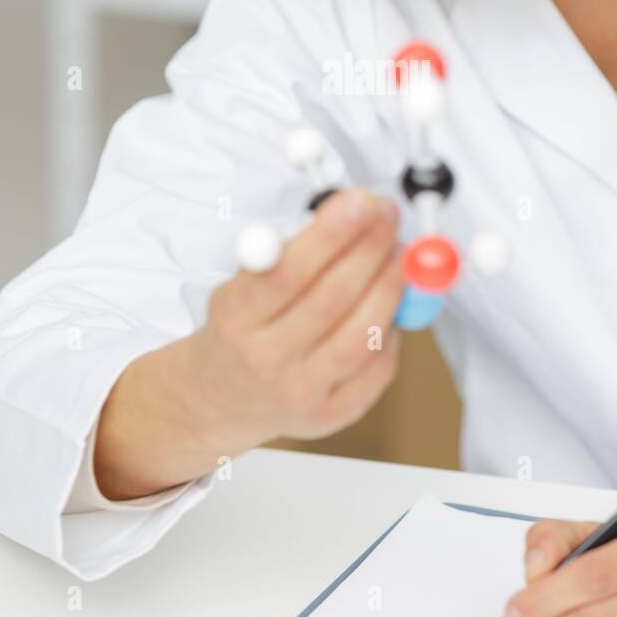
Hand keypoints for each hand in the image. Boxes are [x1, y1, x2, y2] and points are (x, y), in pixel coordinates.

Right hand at [196, 186, 404, 450]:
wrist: (217, 398)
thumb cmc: (239, 330)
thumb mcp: (240, 283)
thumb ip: (286, 252)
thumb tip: (350, 213)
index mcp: (235, 317)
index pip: (289, 270)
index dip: (331, 233)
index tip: (360, 201)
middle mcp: (264, 359)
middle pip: (332, 299)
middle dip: (370, 249)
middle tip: (388, 217)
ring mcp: (298, 392)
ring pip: (361, 336)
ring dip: (390, 286)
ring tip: (399, 255)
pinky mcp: (328, 415)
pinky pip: (377, 369)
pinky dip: (392, 331)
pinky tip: (391, 306)